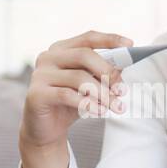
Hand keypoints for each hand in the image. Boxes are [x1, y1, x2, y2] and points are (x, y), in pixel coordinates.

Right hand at [19, 30, 129, 149]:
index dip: (110, 40)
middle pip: (84, 55)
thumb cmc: (70, 104)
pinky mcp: (36, 93)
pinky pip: (67, 95)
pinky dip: (88, 103)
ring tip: (115, 106)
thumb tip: (123, 66)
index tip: (130, 45)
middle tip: (122, 89)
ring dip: (102, 93)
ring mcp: (40, 74)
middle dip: (107, 72)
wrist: (46, 130)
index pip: (88, 38)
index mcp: (61, 49)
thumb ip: (101, 73)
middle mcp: (48, 57)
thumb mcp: (89, 85)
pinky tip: (100, 111)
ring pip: (78, 78)